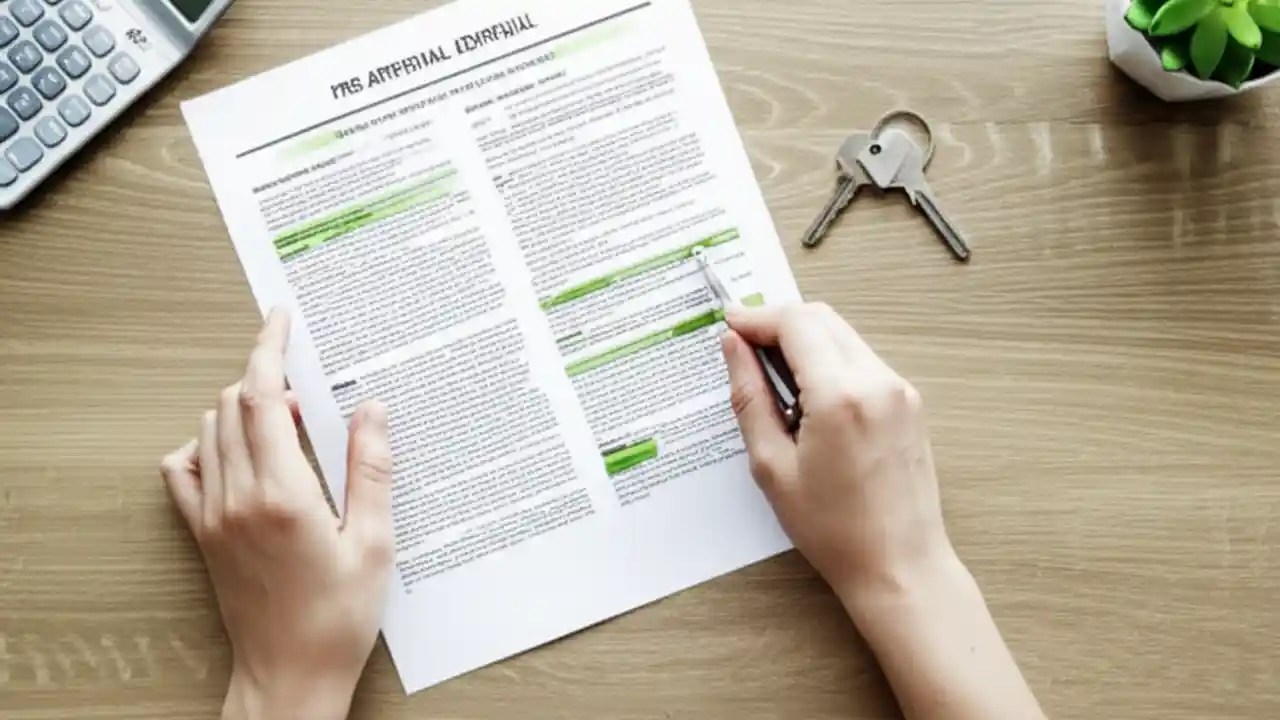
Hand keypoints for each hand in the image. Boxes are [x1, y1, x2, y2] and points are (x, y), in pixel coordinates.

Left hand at [159, 309, 394, 719]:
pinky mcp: (203, 535)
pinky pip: (184, 471)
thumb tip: (372, 410)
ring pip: (209, 430)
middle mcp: (238, 498)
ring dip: (243, 410)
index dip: (270, 350)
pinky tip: (240, 455)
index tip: (280, 320)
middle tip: (309, 391)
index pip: (263, 399)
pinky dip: (206, 446)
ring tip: (289, 426)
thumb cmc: (338, 618)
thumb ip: (371, 469)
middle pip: (232, 405)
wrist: (290, 675)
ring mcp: (213, 516)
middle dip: (266, 379)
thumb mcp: (374, 542)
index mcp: (283, 494)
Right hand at [721, 303, 956, 613]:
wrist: (899, 565)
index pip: (795, 323)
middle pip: (821, 318)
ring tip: (775, 382)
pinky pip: (863, 361)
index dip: (756, 317)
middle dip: (779, 323)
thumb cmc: (835, 530)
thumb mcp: (771, 466)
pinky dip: (830, 361)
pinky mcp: (909, 403)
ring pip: (843, 335)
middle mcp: (878, 382)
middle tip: (745, 348)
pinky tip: (808, 398)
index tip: (730, 325)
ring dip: (805, 342)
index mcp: (840, 396)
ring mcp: (900, 390)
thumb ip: (749, 397)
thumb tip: (733, 348)